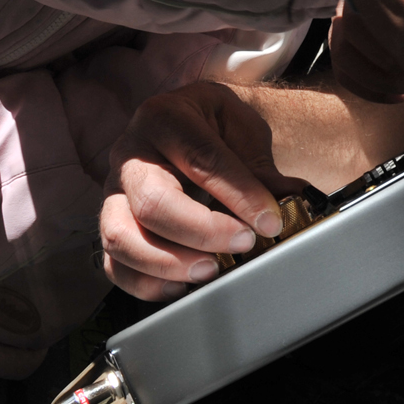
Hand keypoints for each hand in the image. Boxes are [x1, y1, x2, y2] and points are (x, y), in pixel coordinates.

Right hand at [100, 82, 307, 302]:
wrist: (187, 122)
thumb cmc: (213, 126)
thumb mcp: (241, 130)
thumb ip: (261, 168)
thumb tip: (294, 200)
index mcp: (164, 117)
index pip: (201, 160)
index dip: (239, 195)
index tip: (270, 221)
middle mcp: (130, 155)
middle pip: (154, 202)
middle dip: (204, 232)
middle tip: (243, 244)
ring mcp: (113, 193)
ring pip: (122, 236)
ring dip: (170, 263)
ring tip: (211, 270)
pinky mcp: (109, 225)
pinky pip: (114, 264)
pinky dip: (146, 283)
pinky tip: (182, 286)